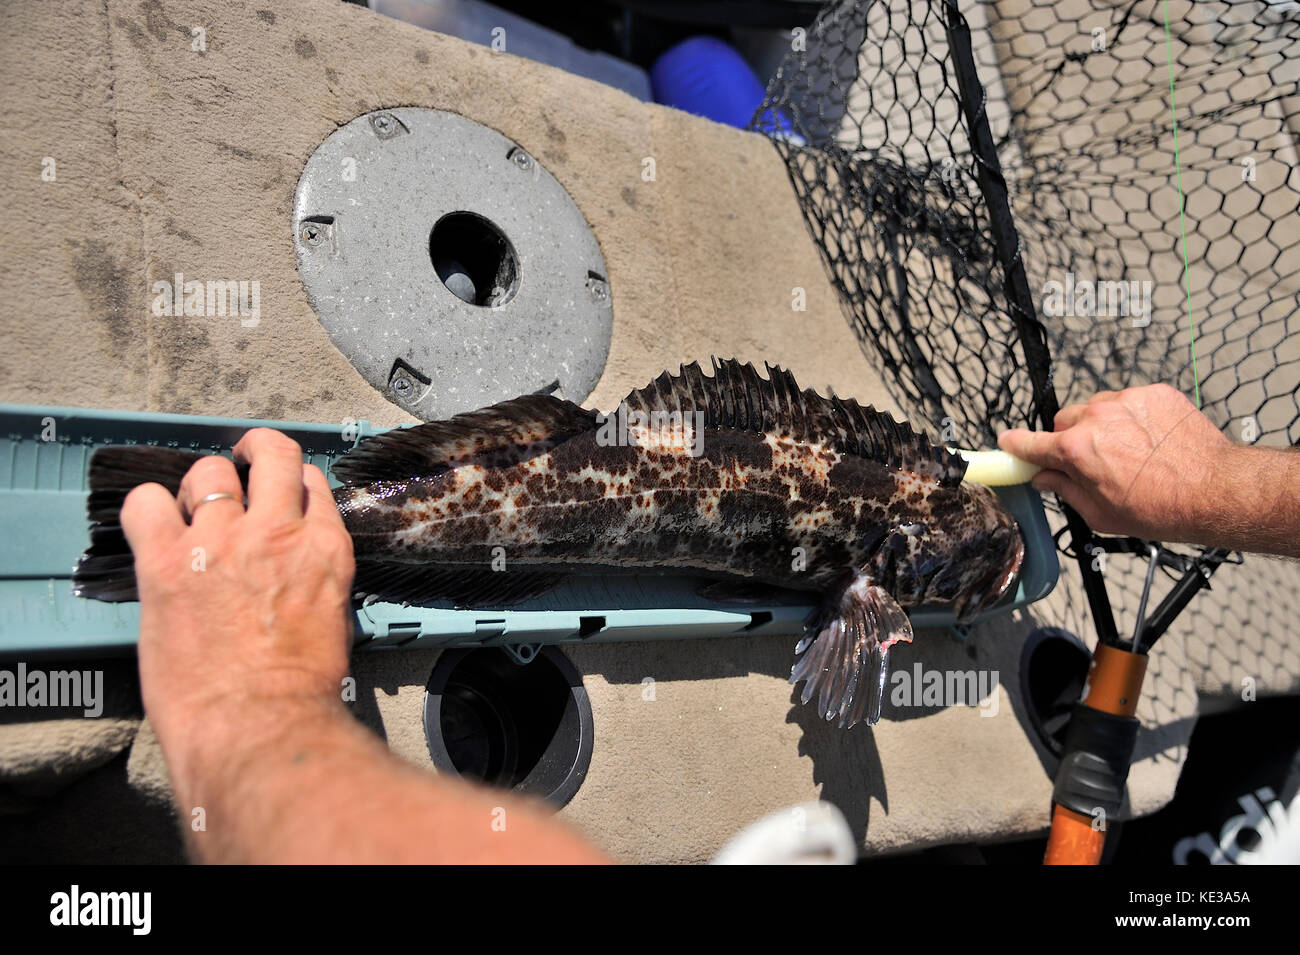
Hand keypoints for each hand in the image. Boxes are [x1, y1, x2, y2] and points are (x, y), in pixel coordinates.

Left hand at [120, 428, 354, 787]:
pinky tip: (153, 527)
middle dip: (254, 453)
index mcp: (325, 548)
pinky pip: (146, 503)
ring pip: (208, 473)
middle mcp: (277, 531)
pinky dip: (148, 508)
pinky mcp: (167, 562)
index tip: (277, 493)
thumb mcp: (332, 619)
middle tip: (238, 464)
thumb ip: (313, 577)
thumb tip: (290, 571)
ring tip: (192, 514)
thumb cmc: (298, 692)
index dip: (290, 484)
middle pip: (270, 454)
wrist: (261, 726)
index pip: (310, 484)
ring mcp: (222, 541)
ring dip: (200, 490)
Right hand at [997, 384, 1233, 542]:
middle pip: (1064, 421)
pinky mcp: (1154, 392)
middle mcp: (1096, 417)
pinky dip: (1132, 416)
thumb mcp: (1101, 515)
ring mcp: (1126, 400)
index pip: (1030, 443)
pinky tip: (1150, 439)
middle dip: (1070, 439)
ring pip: (1096, 407)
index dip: (1015, 445)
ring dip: (1101, 424)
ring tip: (1128, 449)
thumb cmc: (1161, 509)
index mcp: (1076, 450)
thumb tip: (1046, 479)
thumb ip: (1066, 491)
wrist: (1217, 491)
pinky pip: (1129, 400)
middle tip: (1091, 461)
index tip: (1007, 442)